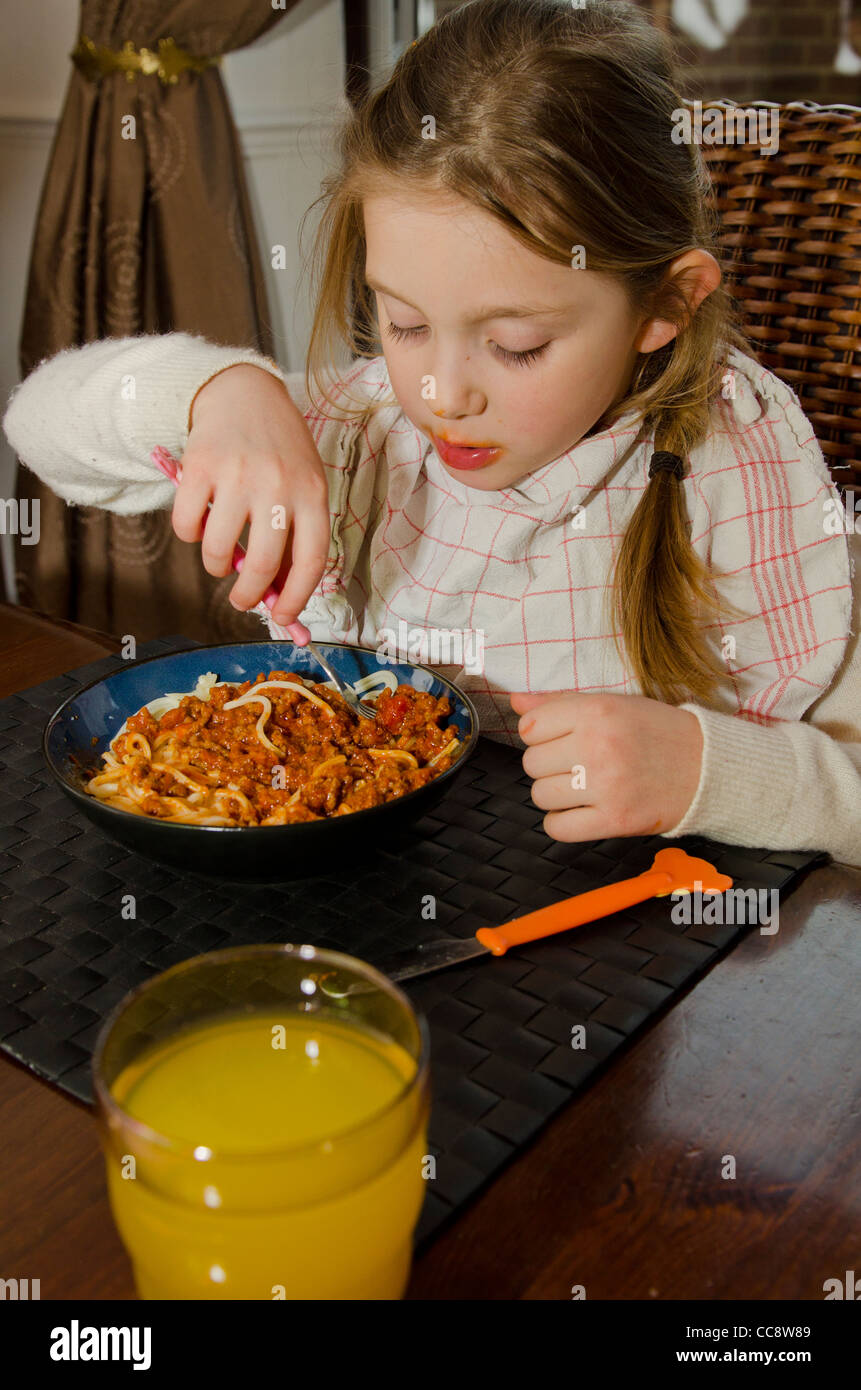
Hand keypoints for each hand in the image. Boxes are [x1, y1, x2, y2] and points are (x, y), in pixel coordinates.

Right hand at [171, 364, 329, 624]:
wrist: (244, 393)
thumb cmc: (278, 451)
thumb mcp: (301, 485)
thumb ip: (293, 534)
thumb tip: (278, 594)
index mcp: (312, 492)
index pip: (311, 559)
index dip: (297, 597)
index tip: (282, 618)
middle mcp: (278, 484)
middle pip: (263, 563)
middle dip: (248, 595)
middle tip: (240, 600)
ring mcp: (238, 474)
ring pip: (220, 551)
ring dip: (216, 565)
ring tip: (220, 555)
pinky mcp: (200, 467)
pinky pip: (187, 527)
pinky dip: (190, 535)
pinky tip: (200, 520)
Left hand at [509, 690, 702, 841]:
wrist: (706, 766)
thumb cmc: (656, 732)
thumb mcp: (613, 704)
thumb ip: (560, 703)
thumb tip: (516, 703)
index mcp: (597, 711)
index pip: (530, 727)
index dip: (540, 735)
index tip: (560, 740)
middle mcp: (599, 745)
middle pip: (531, 763)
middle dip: (548, 765)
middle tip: (575, 764)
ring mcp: (607, 785)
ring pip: (540, 795)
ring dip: (554, 794)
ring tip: (581, 787)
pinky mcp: (616, 819)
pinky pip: (558, 827)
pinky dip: (562, 822)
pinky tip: (581, 810)